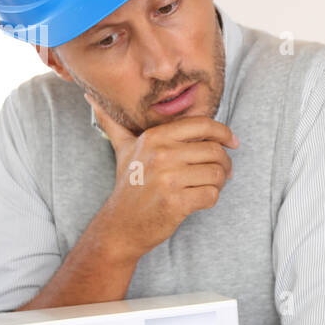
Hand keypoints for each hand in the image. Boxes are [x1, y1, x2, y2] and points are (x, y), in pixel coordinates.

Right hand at [87, 93, 238, 259]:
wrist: (120, 225)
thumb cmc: (128, 186)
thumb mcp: (122, 149)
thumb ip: (114, 123)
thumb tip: (91, 98)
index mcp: (154, 137)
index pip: (203, 125)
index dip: (224, 132)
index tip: (233, 142)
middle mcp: (161, 154)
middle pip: (215, 150)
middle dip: (225, 163)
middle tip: (222, 172)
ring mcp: (168, 179)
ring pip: (217, 173)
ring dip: (220, 182)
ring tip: (210, 185)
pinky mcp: (176, 202)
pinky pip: (211, 195)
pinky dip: (212, 198)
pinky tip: (200, 199)